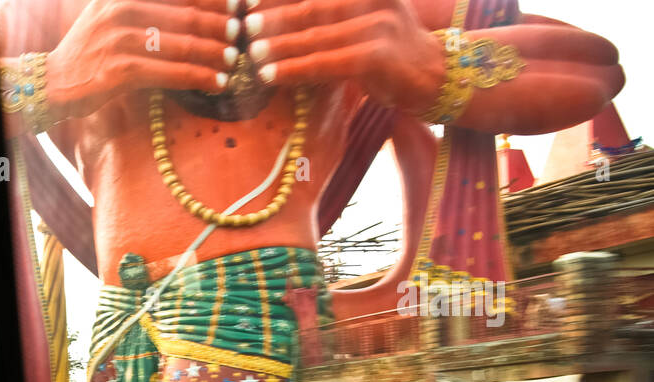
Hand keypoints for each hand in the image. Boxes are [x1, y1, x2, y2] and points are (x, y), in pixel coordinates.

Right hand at [45, 1, 233, 122]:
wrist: (54, 81)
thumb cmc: (91, 49)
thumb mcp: (112, 11)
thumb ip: (146, 4)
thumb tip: (193, 10)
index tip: (240, 4)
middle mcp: (122, 9)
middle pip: (187, 14)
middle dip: (220, 25)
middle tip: (242, 33)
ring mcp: (120, 40)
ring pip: (183, 44)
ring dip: (215, 53)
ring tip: (235, 60)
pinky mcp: (120, 71)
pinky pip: (171, 73)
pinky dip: (199, 78)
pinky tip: (217, 82)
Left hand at [238, 0, 445, 112]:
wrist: (436, 77)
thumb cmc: (390, 53)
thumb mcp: (361, 23)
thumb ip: (329, 17)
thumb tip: (280, 23)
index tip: (248, 2)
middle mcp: (372, 0)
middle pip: (311, 7)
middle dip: (273, 17)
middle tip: (241, 25)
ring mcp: (377, 25)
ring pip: (315, 36)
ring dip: (278, 46)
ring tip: (248, 53)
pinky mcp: (376, 55)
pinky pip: (324, 63)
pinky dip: (294, 69)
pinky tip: (270, 75)